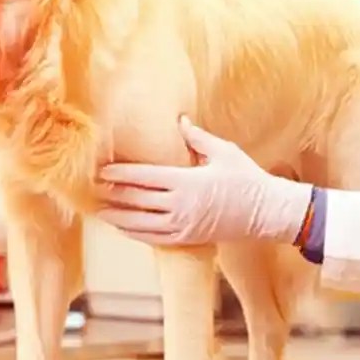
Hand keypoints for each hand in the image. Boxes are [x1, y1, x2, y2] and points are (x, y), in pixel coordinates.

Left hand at [95, 116, 312, 245]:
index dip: (119, 174)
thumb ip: (197, 138)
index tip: (101, 171)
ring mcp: (183, 225)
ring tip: (101, 212)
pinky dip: (136, 234)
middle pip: (137, 201)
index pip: (143, 178)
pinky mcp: (189, 239)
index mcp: (186, 182)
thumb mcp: (223, 152)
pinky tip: (125, 229)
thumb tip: (180, 121)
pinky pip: (155, 239)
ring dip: (119, 218)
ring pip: (141, 224)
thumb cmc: (247, 178)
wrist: (267, 213)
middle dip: (113, 195)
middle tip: (92, 190)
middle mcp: (180, 206)